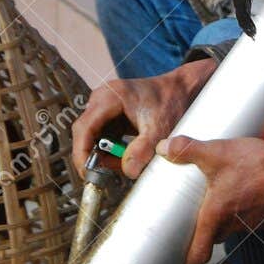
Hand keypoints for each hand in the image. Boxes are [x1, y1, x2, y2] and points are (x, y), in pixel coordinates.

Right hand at [71, 58, 217, 178]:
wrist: (183, 89)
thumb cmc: (172, 103)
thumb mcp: (159, 129)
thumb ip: (143, 150)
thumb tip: (128, 171)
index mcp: (110, 97)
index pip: (84, 128)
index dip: (81, 153)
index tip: (86, 173)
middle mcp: (103, 97)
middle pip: (85, 132)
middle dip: (92, 155)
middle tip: (103, 174)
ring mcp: (105, 104)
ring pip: (93, 134)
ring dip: (103, 152)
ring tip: (122, 163)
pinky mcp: (111, 112)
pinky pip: (103, 133)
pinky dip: (110, 147)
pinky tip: (125, 155)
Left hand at [155, 136, 263, 263]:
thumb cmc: (258, 165)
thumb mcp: (217, 152)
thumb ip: (188, 149)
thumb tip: (163, 147)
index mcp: (214, 218)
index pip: (196, 258)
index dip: (186, 261)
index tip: (178, 254)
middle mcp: (231, 226)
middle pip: (210, 238)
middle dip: (202, 229)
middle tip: (193, 212)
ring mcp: (250, 225)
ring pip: (229, 226)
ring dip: (224, 215)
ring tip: (219, 193)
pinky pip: (248, 217)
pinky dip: (244, 208)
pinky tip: (244, 188)